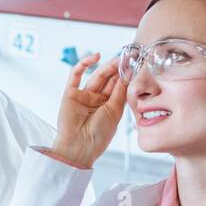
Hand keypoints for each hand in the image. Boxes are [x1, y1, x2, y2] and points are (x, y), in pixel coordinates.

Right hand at [47, 53, 128, 168]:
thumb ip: (120, 91)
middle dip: (117, 69)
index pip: (118, 86)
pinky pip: (76, 75)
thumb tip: (128, 73)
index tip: (135, 64)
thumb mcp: (115, 111)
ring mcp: (83, 96)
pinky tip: (96, 57)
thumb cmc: (99, 135)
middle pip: (107, 79)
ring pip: (95, 76)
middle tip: (127, 58)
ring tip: (117, 59)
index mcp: (109, 106)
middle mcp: (96, 100)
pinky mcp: (70, 94)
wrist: (80, 147)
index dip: (125, 75)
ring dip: (106, 67)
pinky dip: (84, 64)